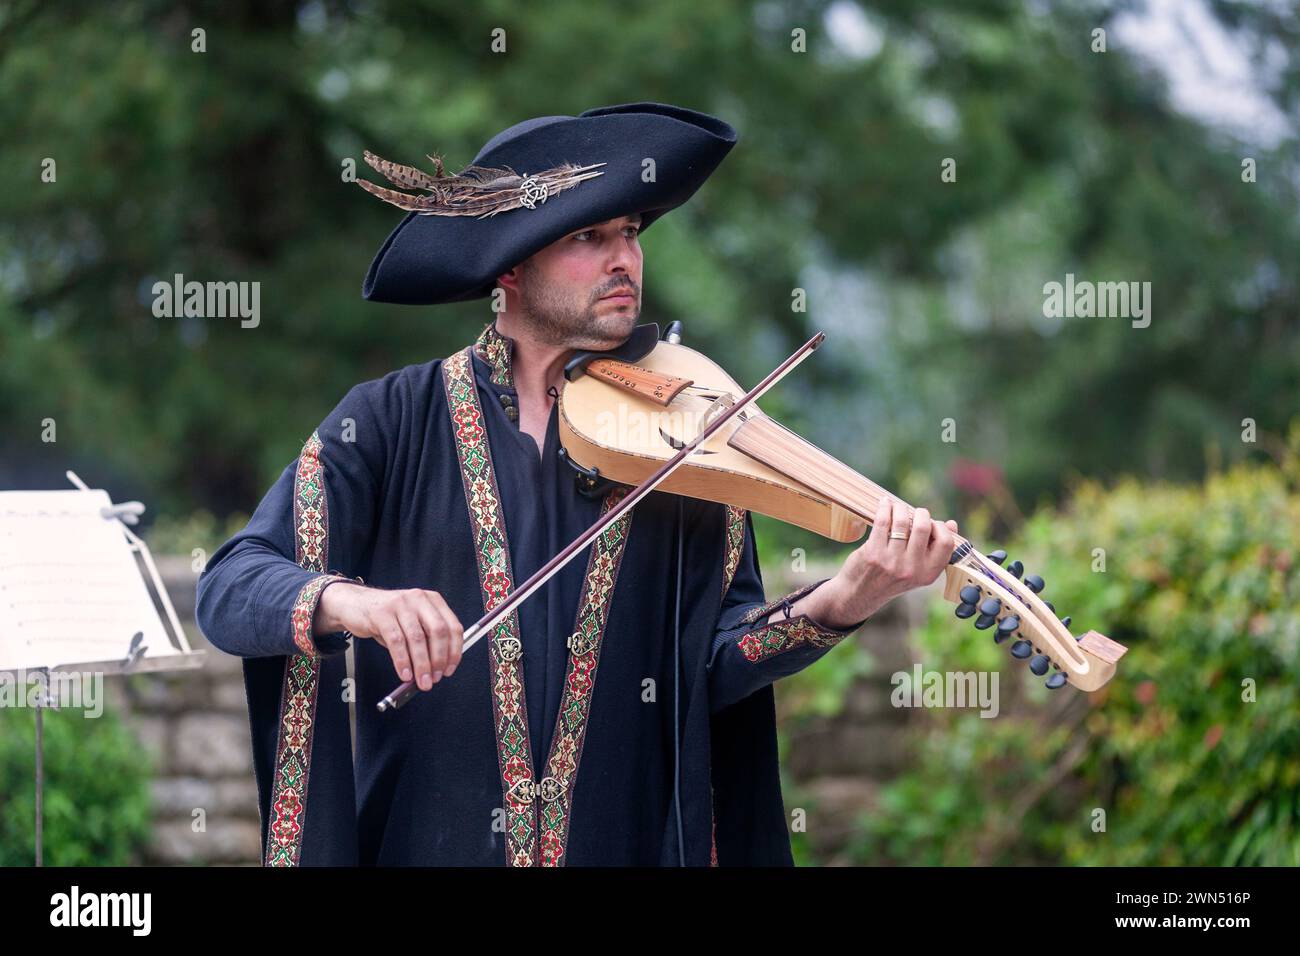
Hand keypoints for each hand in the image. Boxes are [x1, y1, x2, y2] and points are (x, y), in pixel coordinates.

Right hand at [315, 582, 463, 690]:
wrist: (355, 604)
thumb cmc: (388, 617)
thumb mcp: (412, 624)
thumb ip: (426, 642)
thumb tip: (435, 670)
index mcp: (432, 600)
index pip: (453, 627)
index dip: (454, 651)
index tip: (449, 669)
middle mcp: (419, 599)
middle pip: (438, 631)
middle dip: (438, 659)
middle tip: (435, 678)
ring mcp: (401, 604)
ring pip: (417, 638)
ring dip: (421, 664)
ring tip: (421, 681)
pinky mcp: (382, 613)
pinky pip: (396, 641)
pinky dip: (402, 661)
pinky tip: (404, 673)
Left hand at [810, 497, 959, 627]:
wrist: (859, 595)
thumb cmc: (891, 578)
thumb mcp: (917, 572)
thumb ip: (935, 551)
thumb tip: (952, 524)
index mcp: (928, 574)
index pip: (946, 543)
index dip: (941, 527)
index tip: (932, 523)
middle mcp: (912, 569)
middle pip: (924, 527)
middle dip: (921, 513)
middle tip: (914, 513)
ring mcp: (892, 561)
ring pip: (903, 521)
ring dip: (900, 508)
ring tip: (896, 507)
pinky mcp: (873, 553)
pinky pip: (883, 521)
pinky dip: (885, 508)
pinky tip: (885, 504)